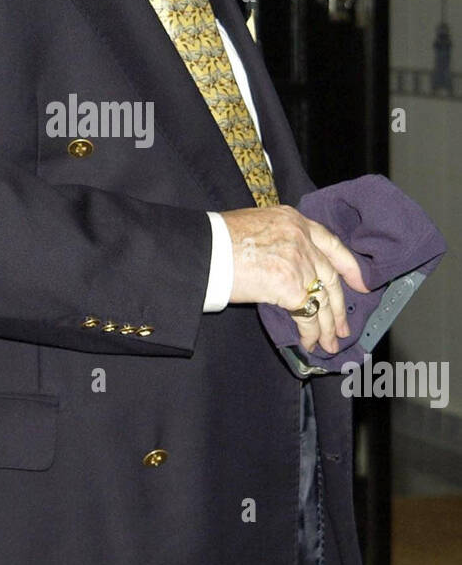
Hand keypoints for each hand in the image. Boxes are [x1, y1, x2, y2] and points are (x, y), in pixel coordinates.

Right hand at [221, 205, 368, 353]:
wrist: (203, 250)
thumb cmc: (218, 239)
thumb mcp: (256, 226)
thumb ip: (279, 241)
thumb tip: (286, 268)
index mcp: (294, 220)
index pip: (331, 243)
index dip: (349, 266)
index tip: (360, 283)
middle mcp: (302, 238)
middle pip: (331, 276)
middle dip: (340, 306)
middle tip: (345, 327)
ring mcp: (299, 261)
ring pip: (323, 299)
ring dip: (328, 326)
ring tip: (330, 344)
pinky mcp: (291, 286)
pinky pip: (308, 315)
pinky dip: (310, 333)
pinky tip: (309, 343)